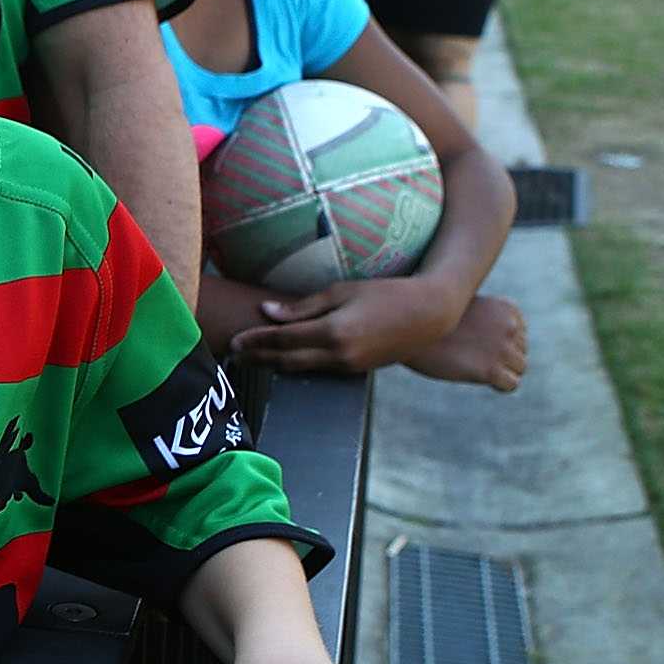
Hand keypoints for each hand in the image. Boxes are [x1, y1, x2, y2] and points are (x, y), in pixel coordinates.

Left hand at [228, 274, 464, 375]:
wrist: (430, 315)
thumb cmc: (387, 294)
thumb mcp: (343, 291)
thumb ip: (303, 305)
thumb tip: (268, 312)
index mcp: (333, 333)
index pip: (282, 340)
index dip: (255, 341)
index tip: (234, 341)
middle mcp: (338, 355)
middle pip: (286, 360)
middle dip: (258, 358)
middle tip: (233, 354)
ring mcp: (348, 367)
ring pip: (301, 369)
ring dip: (274, 364)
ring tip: (251, 358)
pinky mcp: (356, 371)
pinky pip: (319, 370)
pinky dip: (296, 365)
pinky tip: (283, 359)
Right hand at [400, 292, 526, 391]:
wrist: (407, 328)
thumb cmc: (428, 319)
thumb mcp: (462, 306)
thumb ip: (485, 319)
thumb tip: (492, 342)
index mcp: (506, 307)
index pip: (519, 331)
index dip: (499, 340)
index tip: (477, 342)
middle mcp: (510, 326)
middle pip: (520, 350)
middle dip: (501, 355)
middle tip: (472, 356)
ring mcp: (502, 348)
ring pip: (519, 368)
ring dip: (501, 370)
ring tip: (475, 367)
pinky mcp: (491, 370)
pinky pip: (511, 384)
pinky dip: (499, 385)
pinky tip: (479, 378)